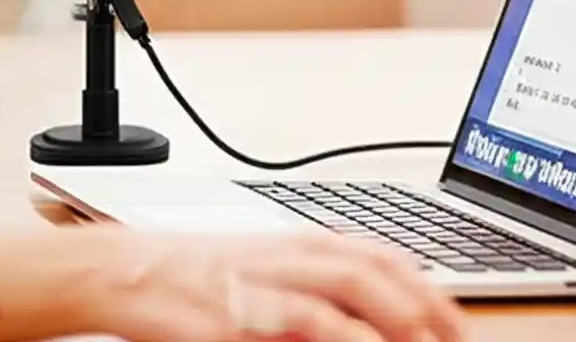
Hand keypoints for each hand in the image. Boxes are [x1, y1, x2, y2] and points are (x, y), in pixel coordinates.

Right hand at [90, 230, 465, 341]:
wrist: (119, 270)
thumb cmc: (187, 273)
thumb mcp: (256, 267)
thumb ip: (306, 280)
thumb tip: (358, 303)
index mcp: (295, 242)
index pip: (378, 253)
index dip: (426, 284)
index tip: (456, 319)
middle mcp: (286, 254)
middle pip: (375, 268)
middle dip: (426, 305)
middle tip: (457, 340)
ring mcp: (263, 280)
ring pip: (347, 286)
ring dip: (396, 317)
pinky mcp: (237, 312)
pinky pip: (302, 319)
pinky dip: (342, 333)